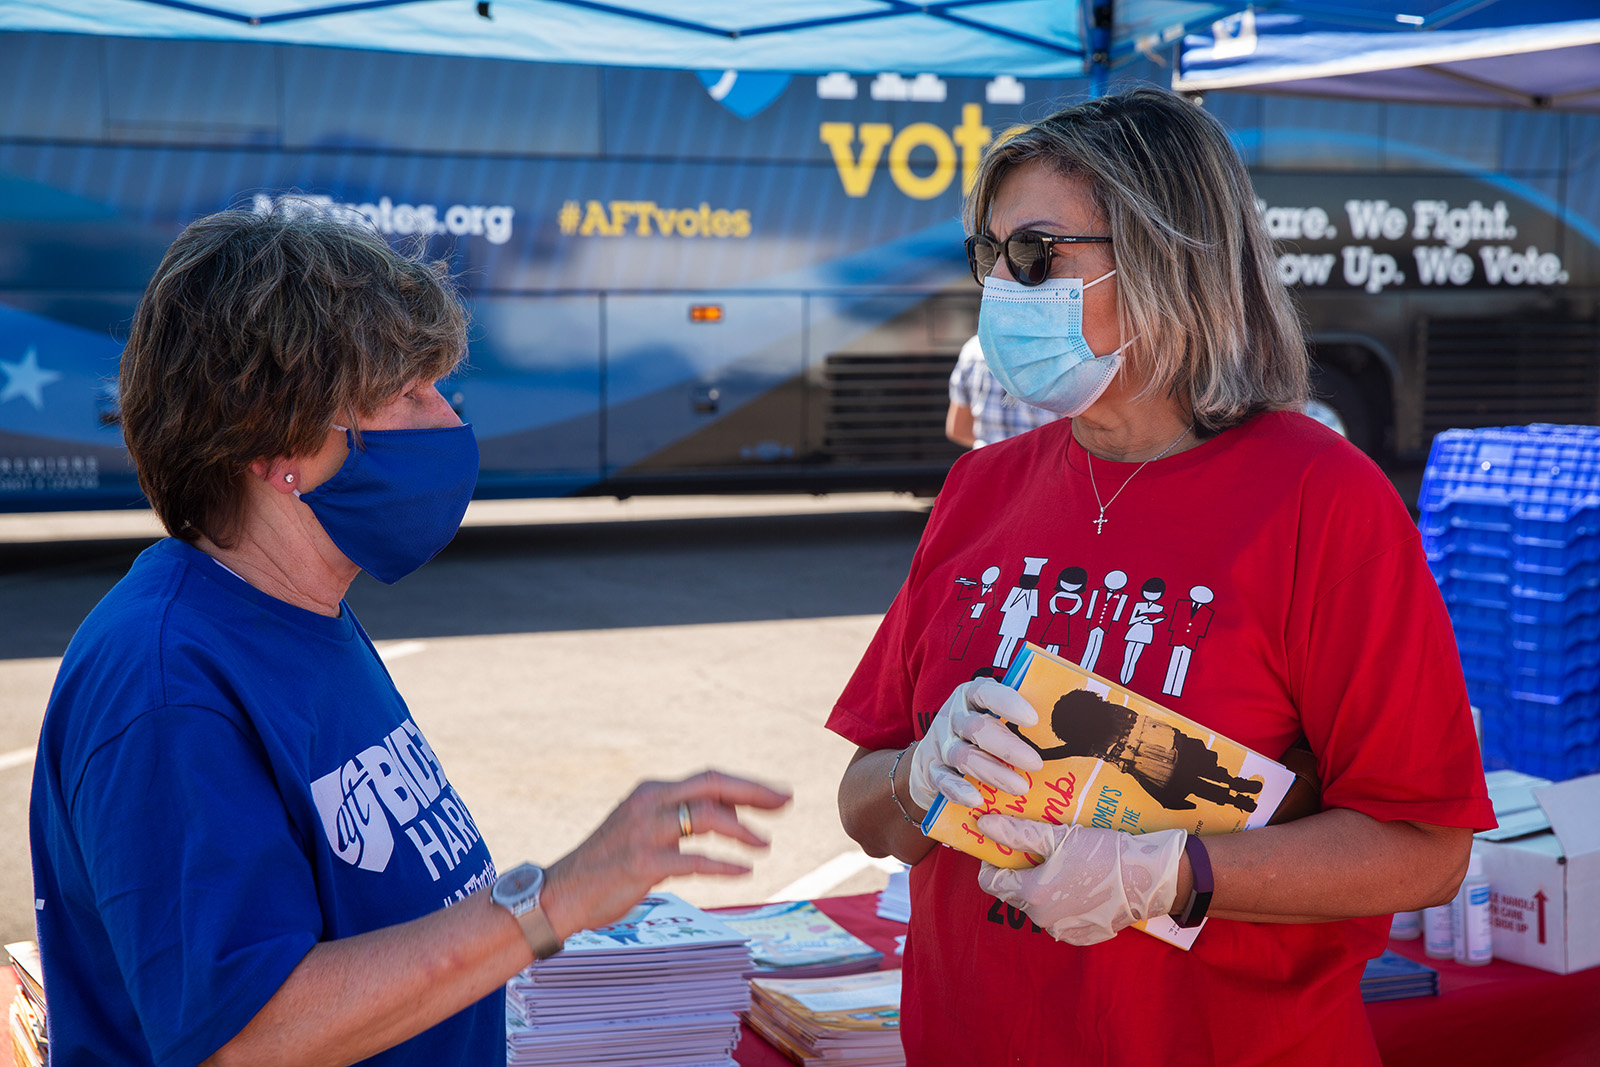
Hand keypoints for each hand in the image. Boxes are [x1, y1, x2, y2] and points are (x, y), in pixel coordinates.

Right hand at [541, 770, 790, 940]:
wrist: (562, 893)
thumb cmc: (609, 864)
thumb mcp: (646, 831)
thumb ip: (682, 820)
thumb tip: (731, 813)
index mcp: (651, 792)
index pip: (708, 779)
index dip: (747, 786)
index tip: (778, 796)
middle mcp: (649, 804)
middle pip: (712, 786)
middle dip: (754, 793)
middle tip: (785, 803)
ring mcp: (644, 832)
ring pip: (705, 818)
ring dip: (742, 831)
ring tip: (764, 845)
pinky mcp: (641, 863)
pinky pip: (693, 860)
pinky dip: (722, 865)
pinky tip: (743, 872)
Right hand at [907, 679, 1042, 810]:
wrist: (931, 758)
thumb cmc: (978, 734)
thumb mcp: (992, 716)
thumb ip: (1019, 716)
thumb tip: (1071, 714)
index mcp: (970, 697)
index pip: (986, 693)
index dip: (1007, 703)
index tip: (1032, 720)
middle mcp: (953, 717)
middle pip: (977, 729)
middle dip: (1008, 747)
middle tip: (1036, 764)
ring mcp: (940, 744)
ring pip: (964, 756)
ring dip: (993, 772)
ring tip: (1020, 788)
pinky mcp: (932, 770)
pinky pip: (943, 780)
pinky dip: (959, 790)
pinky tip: (977, 799)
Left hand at [976, 817, 1185, 945]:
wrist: (1148, 878)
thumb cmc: (1103, 853)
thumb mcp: (1057, 837)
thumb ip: (1018, 833)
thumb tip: (984, 825)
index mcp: (1032, 894)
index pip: (990, 882)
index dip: (993, 862)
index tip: (1004, 846)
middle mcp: (1043, 919)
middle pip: (1014, 894)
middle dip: (1019, 873)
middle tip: (1037, 850)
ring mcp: (1064, 931)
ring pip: (1038, 906)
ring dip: (1042, 888)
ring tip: (1063, 865)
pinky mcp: (1084, 936)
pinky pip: (1061, 918)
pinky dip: (1063, 902)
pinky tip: (1079, 884)